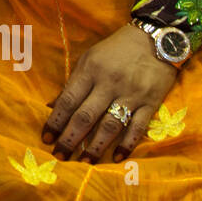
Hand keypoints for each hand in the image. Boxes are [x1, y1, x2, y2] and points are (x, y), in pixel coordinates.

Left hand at [41, 23, 177, 163]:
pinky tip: (116, 157)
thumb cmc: (116, 50)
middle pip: (86, 116)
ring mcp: (131, 94)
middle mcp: (109, 83)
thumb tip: (51, 106)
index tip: (46, 139)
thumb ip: (73, 84)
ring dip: (96, 146)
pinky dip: (127, 144)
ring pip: (110, 125)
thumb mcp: (89, 59)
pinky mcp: (151, 102)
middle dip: (70, 138)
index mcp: (90, 70)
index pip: (68, 101)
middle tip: (60, 156)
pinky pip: (138, 127)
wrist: (155, 38)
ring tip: (84, 162)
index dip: (56, 121)